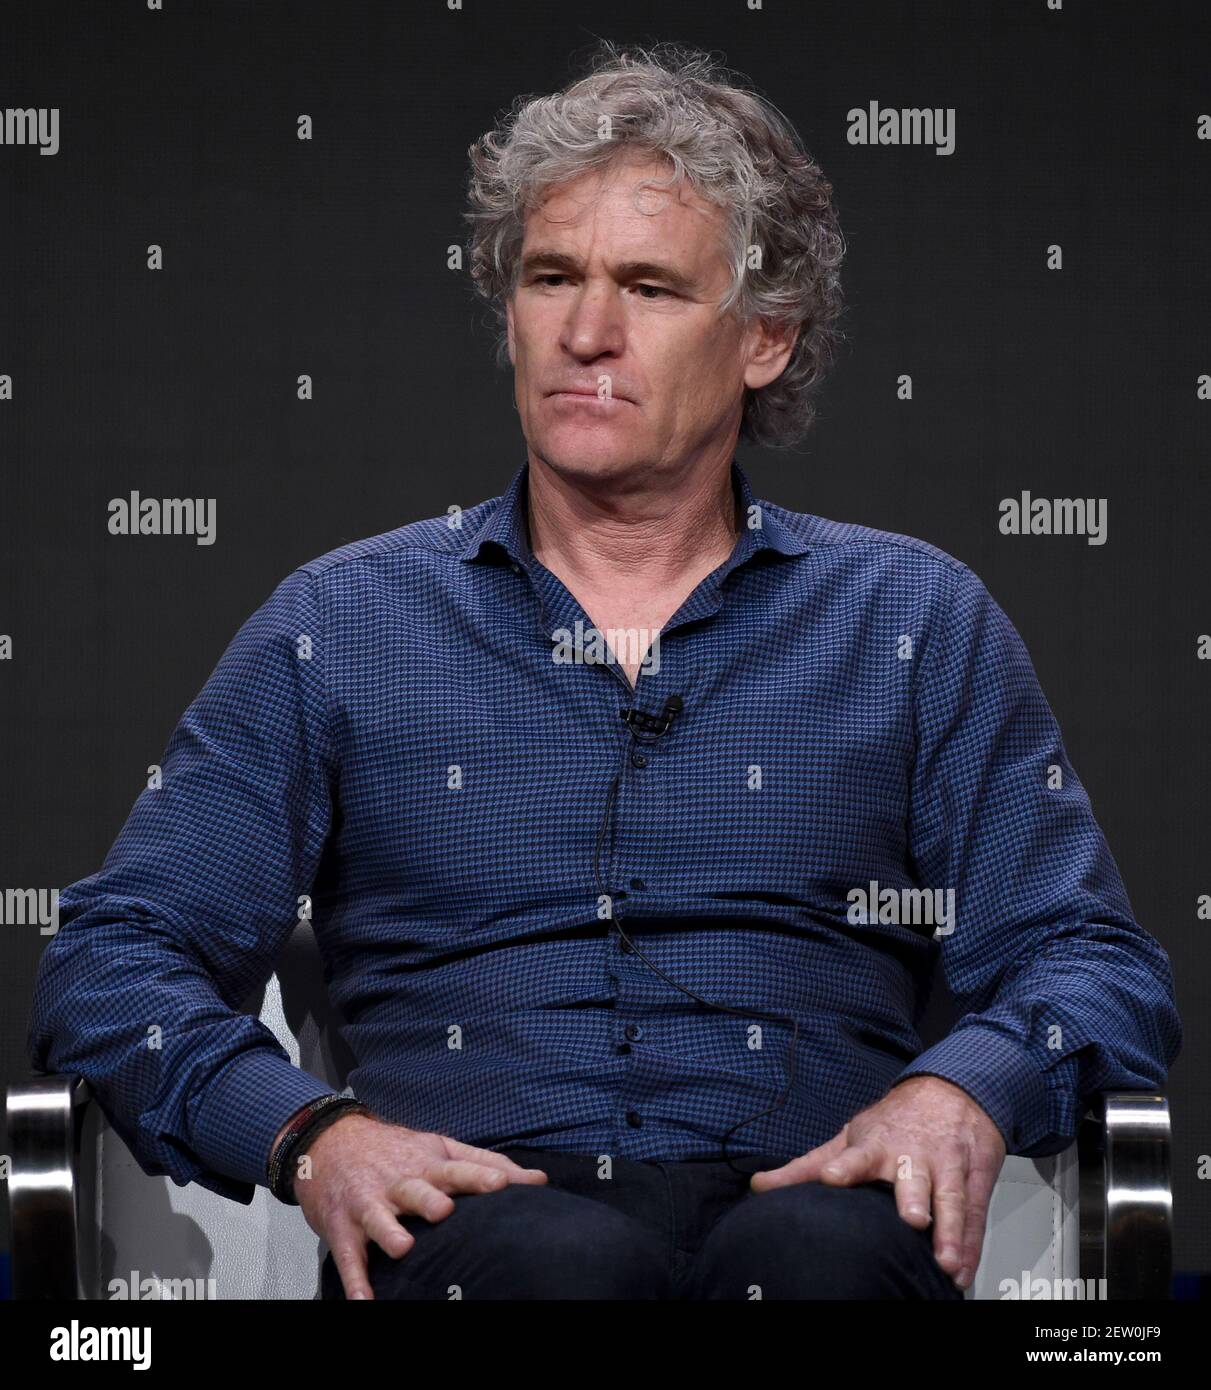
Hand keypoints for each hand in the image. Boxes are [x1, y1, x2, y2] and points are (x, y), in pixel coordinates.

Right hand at [286, 1112, 548, 1299]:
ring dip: (389, 1231)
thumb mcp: (439, 1147)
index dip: (479, 1176)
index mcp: (426, 1164)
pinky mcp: (341, 1226)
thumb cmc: (393, 1150)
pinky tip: (363, 1302)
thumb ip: (486, 1164)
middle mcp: (398, 1182)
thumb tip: (539, 1180)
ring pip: (377, 1217)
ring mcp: (367, 1203)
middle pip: (416, 1190)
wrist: (328, 1142)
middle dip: (429, 1200)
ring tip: (403, 1247)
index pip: (457, 1168)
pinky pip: (347, 1255)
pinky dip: (354, 1279)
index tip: (503, 1185)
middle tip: (444, 1211)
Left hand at [748, 1075, 1005, 1289]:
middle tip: (913, 1219)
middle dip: (913, 1197)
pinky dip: (971, 1244)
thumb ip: (807, 1167)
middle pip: (912, 1178)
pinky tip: (963, 1269)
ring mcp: (946, 1167)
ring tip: (947, 1261)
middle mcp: (912, 1156)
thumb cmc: (892, 1123)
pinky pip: (974, 1215)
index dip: (844, 1167)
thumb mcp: (848, 1138)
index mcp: (875, 1145)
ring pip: (951, 1198)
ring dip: (950, 1231)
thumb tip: (758, 1186)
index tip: (831, 1177)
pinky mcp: (974, 1179)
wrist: (952, 1091)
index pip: (855, 1156)